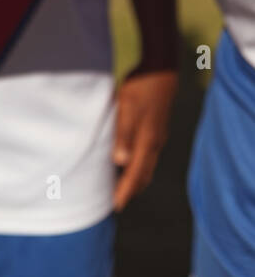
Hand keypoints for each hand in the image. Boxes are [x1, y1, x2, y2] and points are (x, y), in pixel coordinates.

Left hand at [112, 67, 176, 209]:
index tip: (116, 206)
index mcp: (147, 140)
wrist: (160, 70)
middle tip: (116, 204)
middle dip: (131, 190)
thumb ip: (124, 134)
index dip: (125, 190)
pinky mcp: (155, 130)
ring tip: (121, 190)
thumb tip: (121, 161)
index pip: (135, 173)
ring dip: (136, 179)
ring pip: (146, 166)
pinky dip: (138, 167)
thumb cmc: (140, 88)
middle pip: (143, 174)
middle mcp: (154, 142)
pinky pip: (147, 156)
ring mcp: (157, 136)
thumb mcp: (127, 108)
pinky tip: (129, 166)